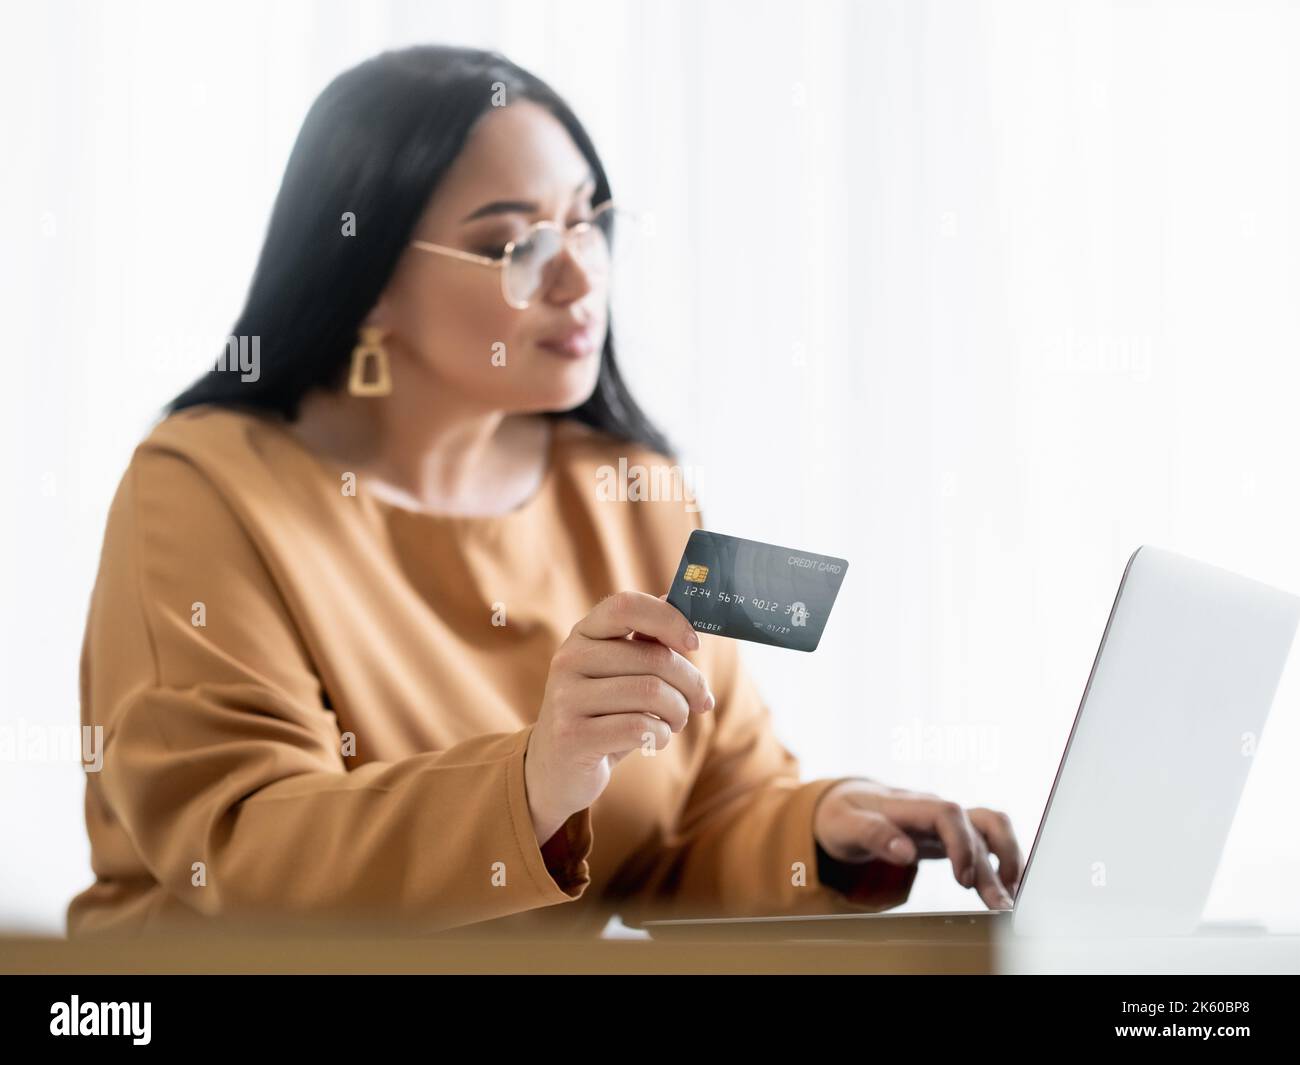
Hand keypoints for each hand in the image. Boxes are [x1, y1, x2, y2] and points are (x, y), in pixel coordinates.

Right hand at [524, 591, 714, 843]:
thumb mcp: (620, 674)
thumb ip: (646, 640)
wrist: (556, 769)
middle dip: (690, 683)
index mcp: (582, 634)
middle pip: (653, 657)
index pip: (625, 606)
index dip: (668, 619)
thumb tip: (674, 600)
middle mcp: (568, 659)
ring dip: (679, 712)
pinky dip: (661, 735)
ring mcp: (566, 697)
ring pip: (651, 693)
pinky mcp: (572, 735)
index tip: (693, 644)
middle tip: (699, 701)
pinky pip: (640, 726)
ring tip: (676, 722)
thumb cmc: (602, 714)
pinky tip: (655, 739)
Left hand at [813, 779, 1021, 908]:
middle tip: (999, 903)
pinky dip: (1001, 859)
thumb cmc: (844, 813)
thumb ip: (874, 834)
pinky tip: (1007, 886)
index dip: (961, 844)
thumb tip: (905, 851)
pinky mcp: (950, 835)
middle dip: (994, 863)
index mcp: (909, 804)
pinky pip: (985, 840)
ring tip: (1012, 895)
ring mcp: (945, 821)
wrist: (846, 804)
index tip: (962, 880)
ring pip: (990, 828)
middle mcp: (934, 809)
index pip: (947, 813)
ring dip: (1007, 858)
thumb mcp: (845, 824)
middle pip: (977, 825)